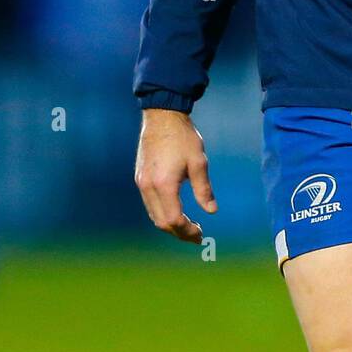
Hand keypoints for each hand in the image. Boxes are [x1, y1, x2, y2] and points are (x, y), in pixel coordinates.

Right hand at [134, 109, 217, 241]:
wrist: (162, 115)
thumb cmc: (183, 137)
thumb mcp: (199, 162)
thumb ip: (204, 189)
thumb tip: (211, 211)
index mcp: (164, 184)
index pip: (174, 220)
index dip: (187, 231)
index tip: (201, 234)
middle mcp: (148, 187)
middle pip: (161, 222)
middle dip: (179, 233)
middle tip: (196, 235)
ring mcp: (141, 182)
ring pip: (153, 215)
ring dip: (170, 224)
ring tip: (188, 226)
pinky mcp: (140, 177)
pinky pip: (149, 204)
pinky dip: (162, 213)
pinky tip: (176, 211)